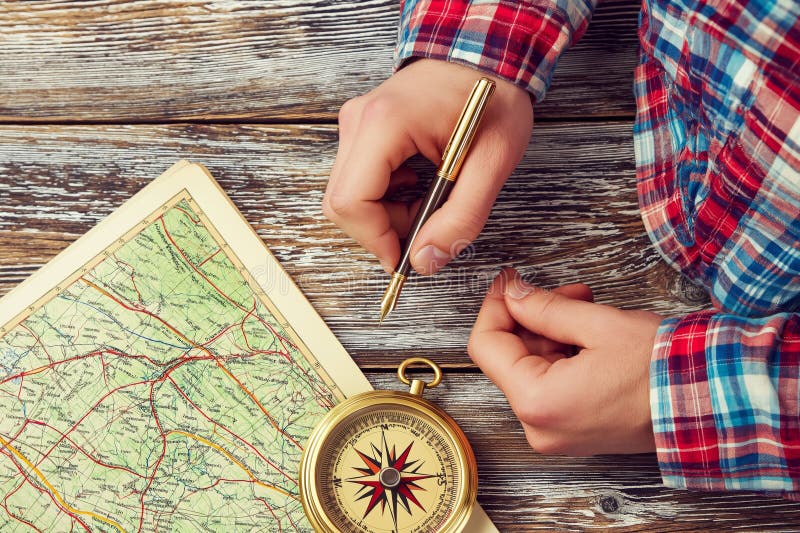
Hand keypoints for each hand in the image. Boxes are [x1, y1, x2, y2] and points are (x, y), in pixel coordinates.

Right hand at [323, 59, 532, 274]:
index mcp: (385, 124)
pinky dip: (386, 198)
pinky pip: (358, 180)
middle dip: (383, 229)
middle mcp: (359, 121)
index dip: (375, 240)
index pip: (351, 201)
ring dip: (387, 214)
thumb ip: (462, 218)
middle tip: (427, 226)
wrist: (486, 53)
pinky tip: (419, 187)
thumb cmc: (493, 96)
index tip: (405, 259)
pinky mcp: (362, 129)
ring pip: (349, 195)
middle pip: (343, 203)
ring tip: (430, 202)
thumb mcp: (492, 163)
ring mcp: (356, 123)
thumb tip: (426, 261)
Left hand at [468, 269, 661, 454]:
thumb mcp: (597, 324)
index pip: (486, 346)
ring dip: (551, 333)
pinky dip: (563, 355)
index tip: (508, 281)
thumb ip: (544, 308)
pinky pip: (550, 386)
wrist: (712, 404)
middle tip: (568, 292)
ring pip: (531, 368)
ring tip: (588, 310)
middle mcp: (540, 427)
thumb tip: (512, 293)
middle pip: (509, 358)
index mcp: (538, 402)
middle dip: (533, 318)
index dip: (495, 306)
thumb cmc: (664, 370)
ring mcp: (556, 434)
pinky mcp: (573, 432)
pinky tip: (591, 337)